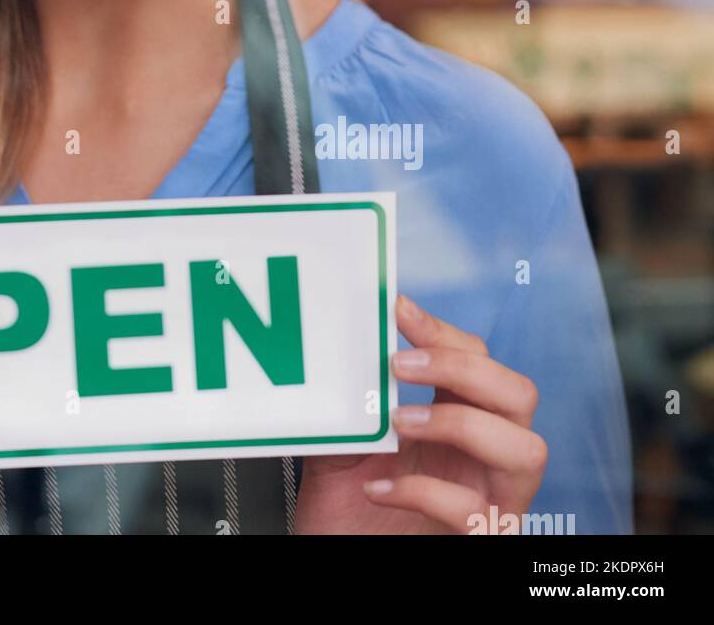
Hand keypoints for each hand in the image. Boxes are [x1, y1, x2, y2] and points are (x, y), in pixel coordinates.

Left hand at [295, 293, 546, 533]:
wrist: (340, 552)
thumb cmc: (348, 499)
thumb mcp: (346, 435)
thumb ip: (351, 394)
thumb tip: (335, 339)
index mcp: (461, 417)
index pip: (478, 358)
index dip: (443, 331)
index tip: (398, 309)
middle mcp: (488, 456)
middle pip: (519, 393)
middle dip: (464, 368)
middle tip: (401, 365)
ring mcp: (492, 499)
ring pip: (525, 450)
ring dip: (460, 424)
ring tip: (400, 424)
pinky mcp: (481, 540)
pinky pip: (476, 513)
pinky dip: (424, 492)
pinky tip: (379, 487)